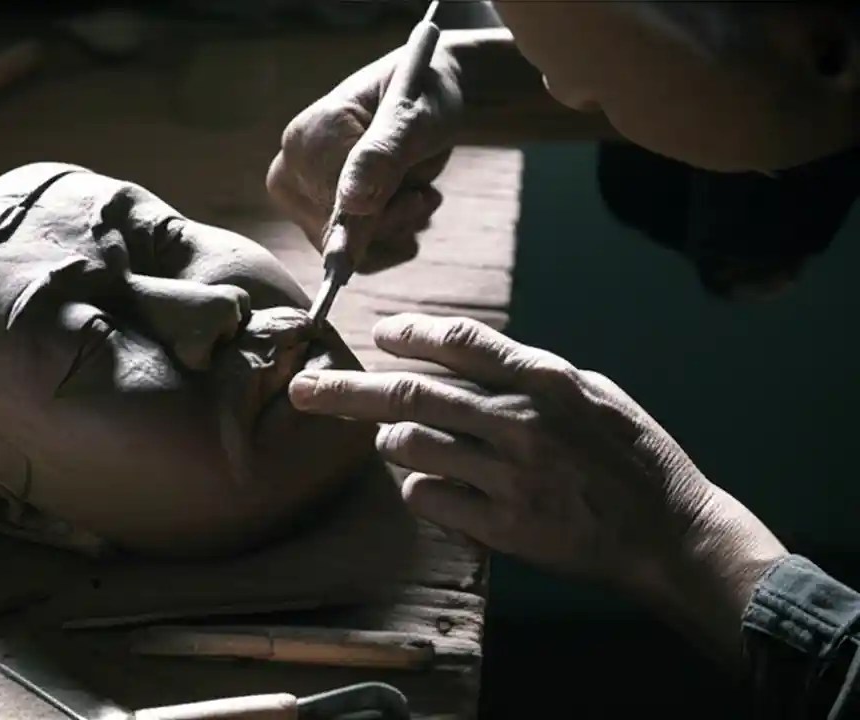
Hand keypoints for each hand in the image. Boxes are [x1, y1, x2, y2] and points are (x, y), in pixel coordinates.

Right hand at [266, 41, 463, 272]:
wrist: (425, 94)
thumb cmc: (422, 93)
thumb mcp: (414, 118)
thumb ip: (382, 156)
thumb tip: (351, 204)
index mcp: (303, 142)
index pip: (338, 213)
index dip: (387, 211)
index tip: (421, 192)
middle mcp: (291, 173)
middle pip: (340, 238)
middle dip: (393, 222)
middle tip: (423, 193)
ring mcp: (302, 199)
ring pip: (351, 253)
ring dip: (399, 230)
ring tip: (419, 195)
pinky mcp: (318, 219)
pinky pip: (357, 260)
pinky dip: (393, 241)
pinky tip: (408, 210)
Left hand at [288, 314, 786, 664]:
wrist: (671, 534)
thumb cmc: (631, 457)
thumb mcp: (592, 394)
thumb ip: (527, 374)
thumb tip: (460, 356)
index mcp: (547, 381)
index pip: (461, 342)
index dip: (411, 333)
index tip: (379, 332)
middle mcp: (523, 422)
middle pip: (411, 395)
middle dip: (346, 390)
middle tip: (302, 388)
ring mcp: (510, 477)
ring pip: (410, 448)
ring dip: (391, 443)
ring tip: (396, 442)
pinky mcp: (503, 527)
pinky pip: (429, 499)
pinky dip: (419, 489)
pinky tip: (434, 485)